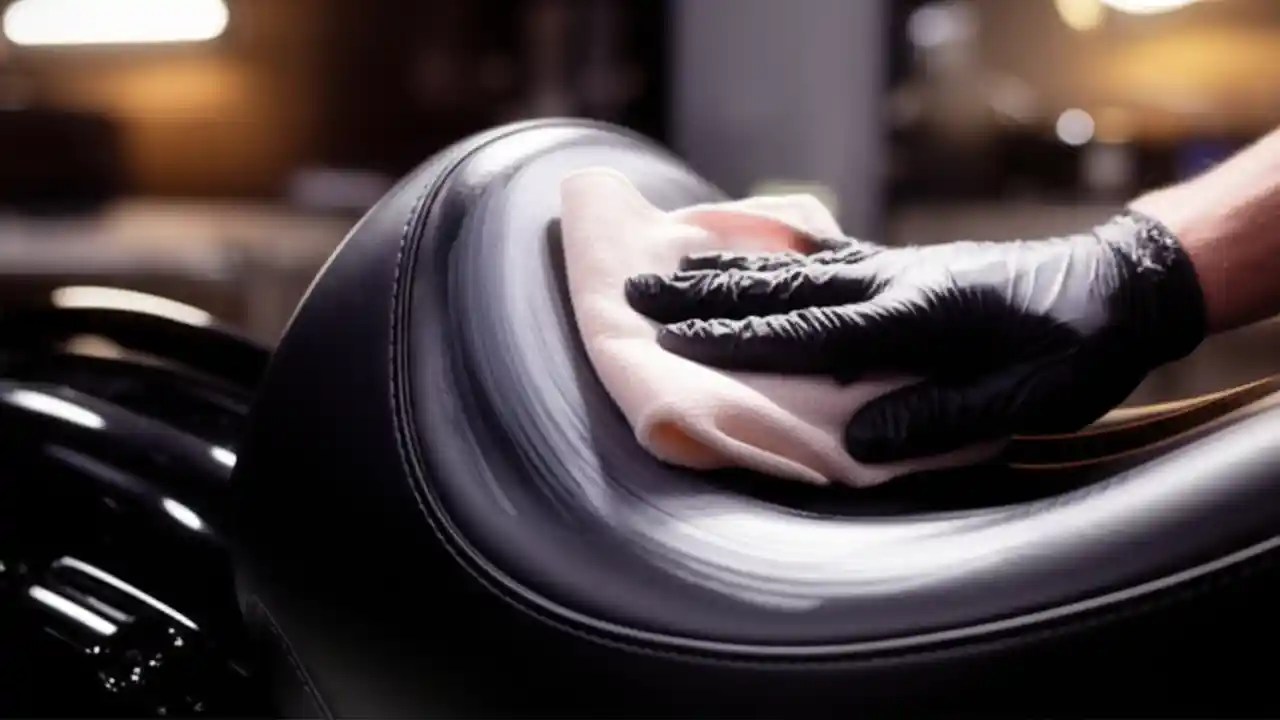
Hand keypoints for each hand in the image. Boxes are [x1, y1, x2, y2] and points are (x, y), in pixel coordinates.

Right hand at [624, 211, 1206, 462]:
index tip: (672, 343)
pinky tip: (745, 242)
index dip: (737, 342)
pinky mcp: (903, 263)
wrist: (1118, 284)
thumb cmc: (1074, 351)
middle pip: (781, 288)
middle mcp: (891, 282)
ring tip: (666, 265)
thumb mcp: (1021, 400)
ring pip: (794, 263)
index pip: (807, 334)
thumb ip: (938, 417)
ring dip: (727, 269)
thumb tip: (856, 441)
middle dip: (705, 296)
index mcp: (914, 319)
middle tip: (637, 291)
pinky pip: (825, 250)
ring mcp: (894, 265)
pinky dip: (776, 247)